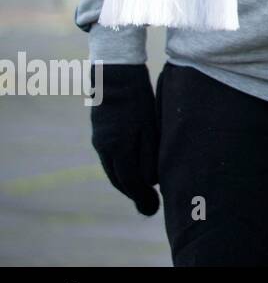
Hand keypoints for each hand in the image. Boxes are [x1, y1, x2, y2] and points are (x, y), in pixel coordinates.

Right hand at [89, 63, 159, 215]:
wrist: (116, 75)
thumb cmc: (139, 99)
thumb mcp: (149, 126)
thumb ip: (148, 155)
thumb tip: (149, 181)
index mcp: (117, 147)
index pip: (130, 181)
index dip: (142, 196)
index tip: (153, 208)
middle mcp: (104, 148)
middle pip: (119, 180)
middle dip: (134, 194)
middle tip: (149, 206)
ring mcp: (99, 141)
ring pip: (113, 171)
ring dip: (127, 183)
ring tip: (142, 193)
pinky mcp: (100, 134)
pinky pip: (111, 159)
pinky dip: (121, 170)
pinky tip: (133, 171)